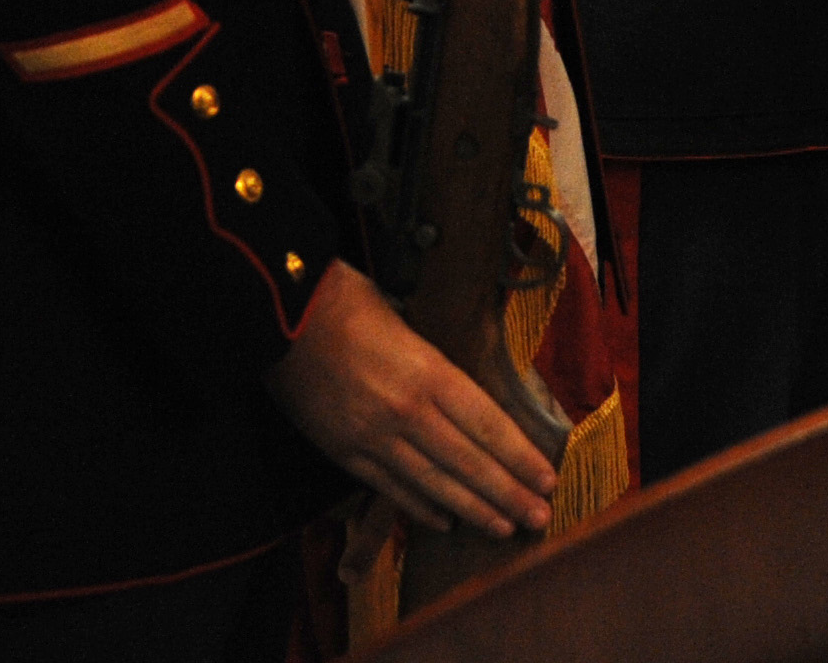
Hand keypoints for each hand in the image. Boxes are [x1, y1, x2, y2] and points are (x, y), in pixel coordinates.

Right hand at [263, 262, 557, 537]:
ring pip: (432, 482)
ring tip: (503, 526)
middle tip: (539, 516)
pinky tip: (444, 520)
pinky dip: (419, 506)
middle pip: (467, 461)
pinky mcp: (342, 451)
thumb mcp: (407, 322)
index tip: (546, 477)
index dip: (519, 456)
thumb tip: (468, 397)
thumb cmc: (347, 302)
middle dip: (508, 493)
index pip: (486, 424)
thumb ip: (436, 366)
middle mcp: (405, 411)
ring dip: (472, 508)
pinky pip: (389, 487)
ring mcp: (372, 437)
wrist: (281, 313)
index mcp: (427, 372)